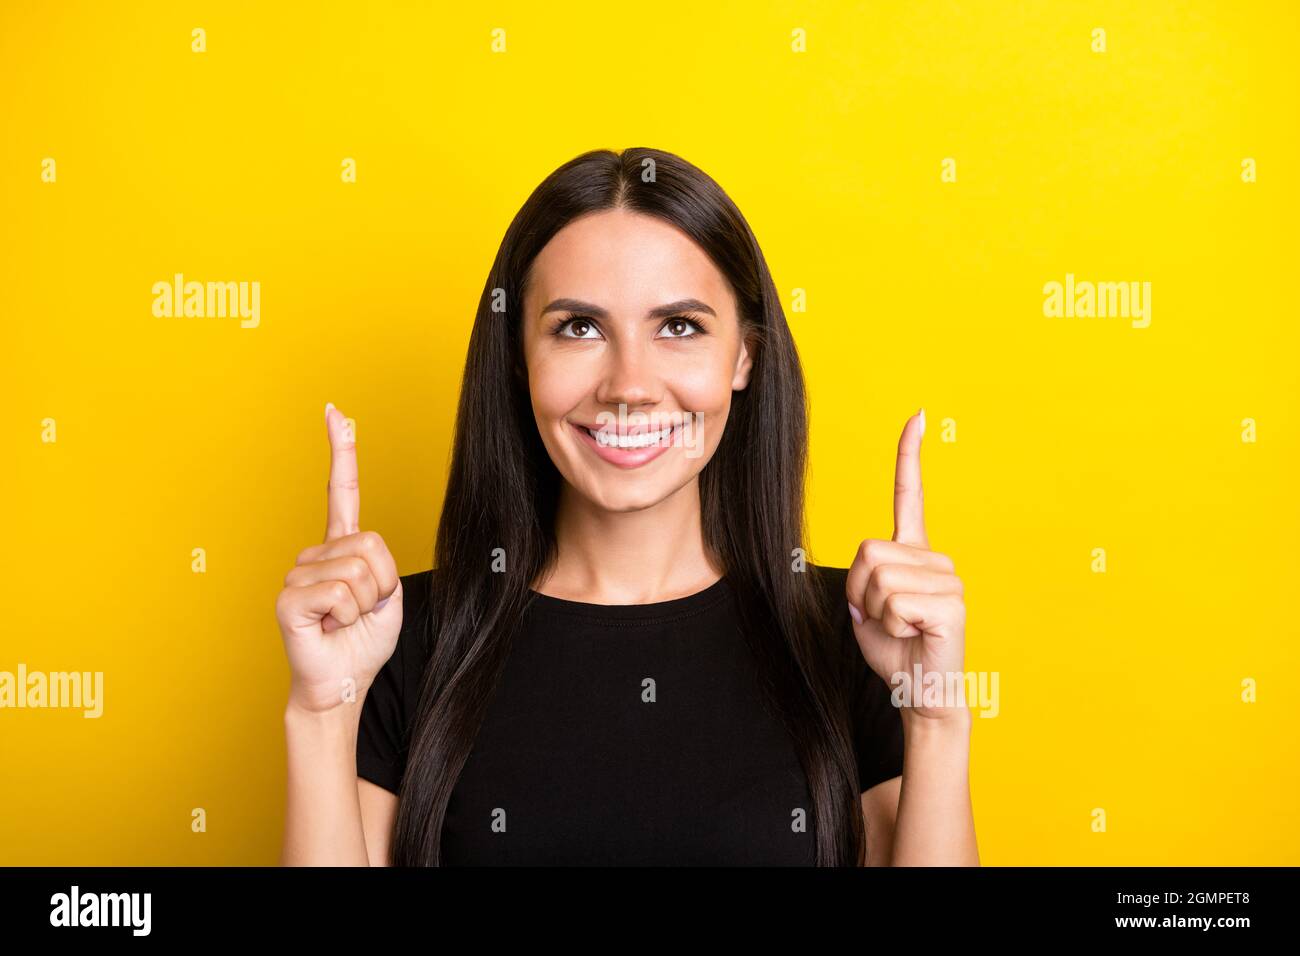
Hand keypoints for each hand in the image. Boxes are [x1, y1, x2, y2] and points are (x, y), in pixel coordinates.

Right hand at [275, 403, 402, 713]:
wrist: (343, 683)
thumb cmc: (363, 642)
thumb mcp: (388, 598)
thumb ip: (382, 565)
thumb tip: (363, 548)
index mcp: (342, 549)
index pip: (342, 492)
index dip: (341, 451)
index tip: (335, 412)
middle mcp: (315, 555)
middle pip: (372, 546)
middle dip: (380, 586)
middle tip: (360, 612)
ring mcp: (298, 574)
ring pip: (357, 571)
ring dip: (364, 604)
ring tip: (343, 621)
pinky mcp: (287, 598)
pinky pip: (338, 591)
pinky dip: (346, 614)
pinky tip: (328, 626)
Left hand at [846, 409, 966, 721]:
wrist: (921, 693)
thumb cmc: (895, 651)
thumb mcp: (864, 610)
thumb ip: (862, 581)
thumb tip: (869, 572)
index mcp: (914, 553)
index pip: (909, 495)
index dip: (910, 456)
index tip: (918, 415)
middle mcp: (936, 559)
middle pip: (867, 551)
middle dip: (860, 591)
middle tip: (883, 619)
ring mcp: (949, 579)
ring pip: (878, 578)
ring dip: (874, 611)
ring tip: (900, 628)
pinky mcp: (952, 604)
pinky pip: (894, 603)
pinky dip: (890, 625)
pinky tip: (914, 634)